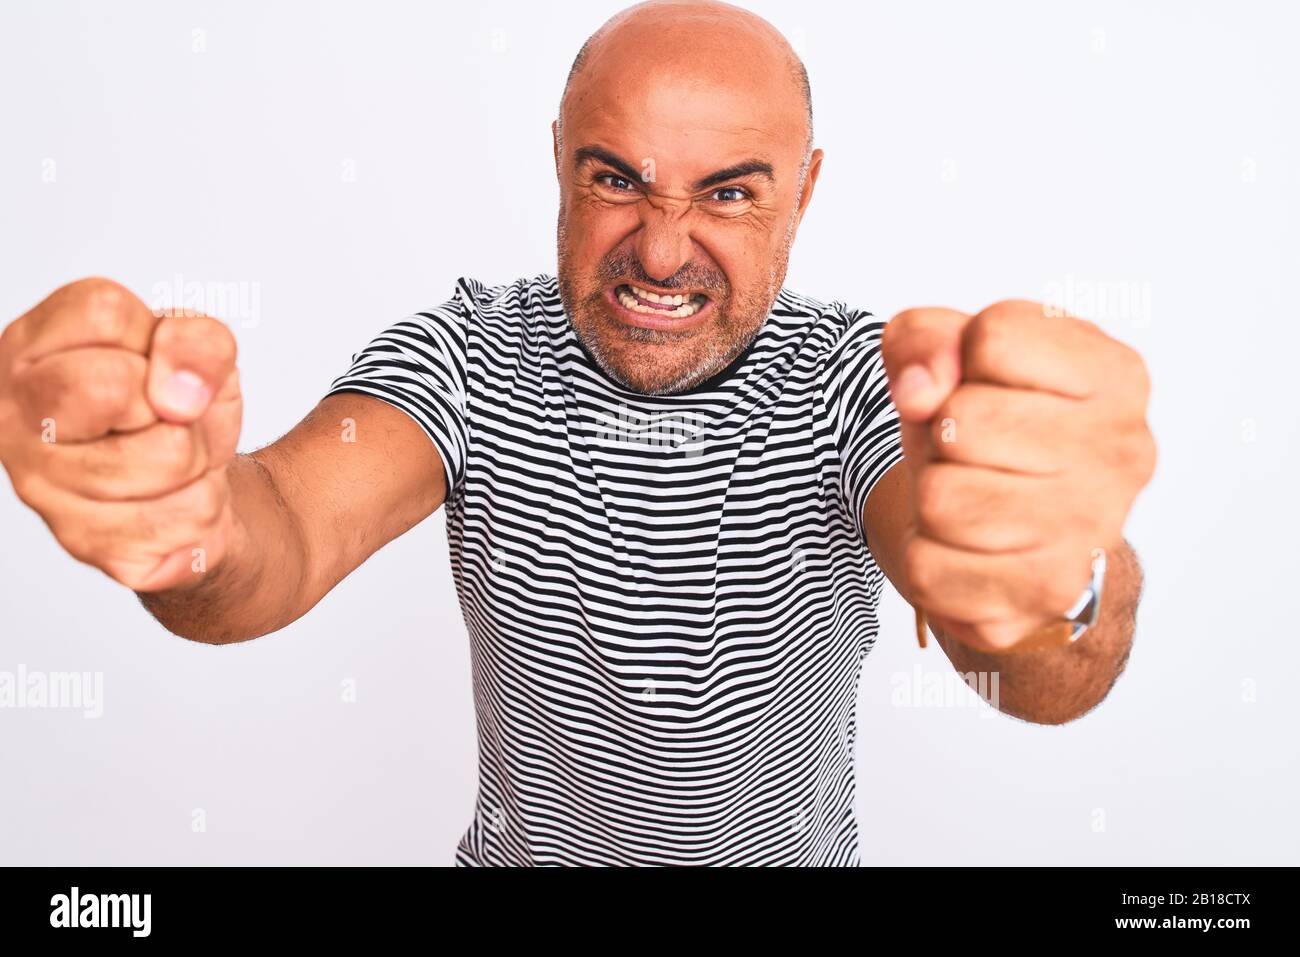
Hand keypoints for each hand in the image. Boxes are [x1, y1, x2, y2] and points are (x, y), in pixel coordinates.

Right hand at [0, 278, 241, 591]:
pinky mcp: (88, 546)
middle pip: (112, 385)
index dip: (158, 338)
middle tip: (167, 417)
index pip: (102, 311)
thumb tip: (178, 394)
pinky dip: (204, 504)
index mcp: (30, 348)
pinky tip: (174, 501)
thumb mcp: (201, 351)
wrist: (196, 486)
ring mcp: (42, 487)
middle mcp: (15, 417)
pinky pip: (185, 516)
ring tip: (175, 460)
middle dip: (172, 398)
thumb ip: (198, 342)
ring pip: (166, 456)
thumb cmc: (181, 405)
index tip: (155, 362)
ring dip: (199, 458)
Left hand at [880, 300, 1154, 652]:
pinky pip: (929, 569)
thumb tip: (919, 393)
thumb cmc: (989, 430)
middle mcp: (1123, 454)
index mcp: (1116, 377)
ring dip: (932, 497)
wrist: (1019, 536)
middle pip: (961, 421)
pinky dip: (927, 556)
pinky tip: (967, 547)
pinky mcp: (1045, 596)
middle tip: (972, 453)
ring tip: (971, 495)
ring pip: (940, 499)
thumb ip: (923, 340)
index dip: (961, 361)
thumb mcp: (952, 359)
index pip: (994, 338)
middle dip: (941, 435)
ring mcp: (1091, 530)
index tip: (984, 385)